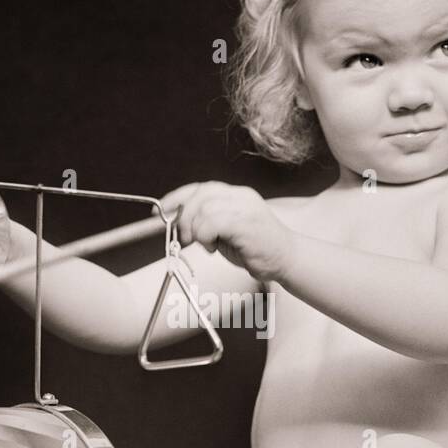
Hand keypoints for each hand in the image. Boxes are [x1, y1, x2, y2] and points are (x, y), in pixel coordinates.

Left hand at [158, 181, 296, 282]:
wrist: (287, 259)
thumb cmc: (257, 249)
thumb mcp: (226, 232)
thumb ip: (206, 223)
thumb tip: (178, 223)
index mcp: (236, 195)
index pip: (201, 187)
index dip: (177, 197)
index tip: (159, 210)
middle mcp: (240, 196)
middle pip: (200, 194)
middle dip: (184, 217)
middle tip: (184, 238)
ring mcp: (245, 207)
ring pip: (204, 209)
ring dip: (196, 231)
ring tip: (206, 245)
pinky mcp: (246, 222)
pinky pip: (213, 223)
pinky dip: (205, 236)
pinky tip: (213, 248)